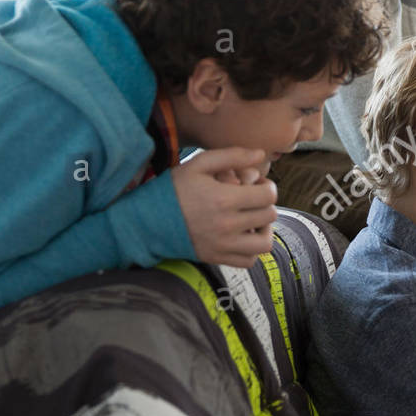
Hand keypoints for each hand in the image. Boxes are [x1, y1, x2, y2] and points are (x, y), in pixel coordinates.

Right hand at [171, 147, 277, 266]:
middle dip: (266, 204)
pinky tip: (243, 236)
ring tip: (254, 221)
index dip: (267, 186)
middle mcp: (227, 225)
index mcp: (224, 199)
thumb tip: (261, 154)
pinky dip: (252, 250)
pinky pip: (249, 261)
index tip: (257, 184)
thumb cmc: (174, 188)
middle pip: (269, 215)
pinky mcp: (217, 258)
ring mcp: (223, 245)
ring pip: (265, 243)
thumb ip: (232, 156)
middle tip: (253, 199)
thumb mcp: (199, 164)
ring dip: (265, 230)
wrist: (147, 220)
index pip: (268, 195)